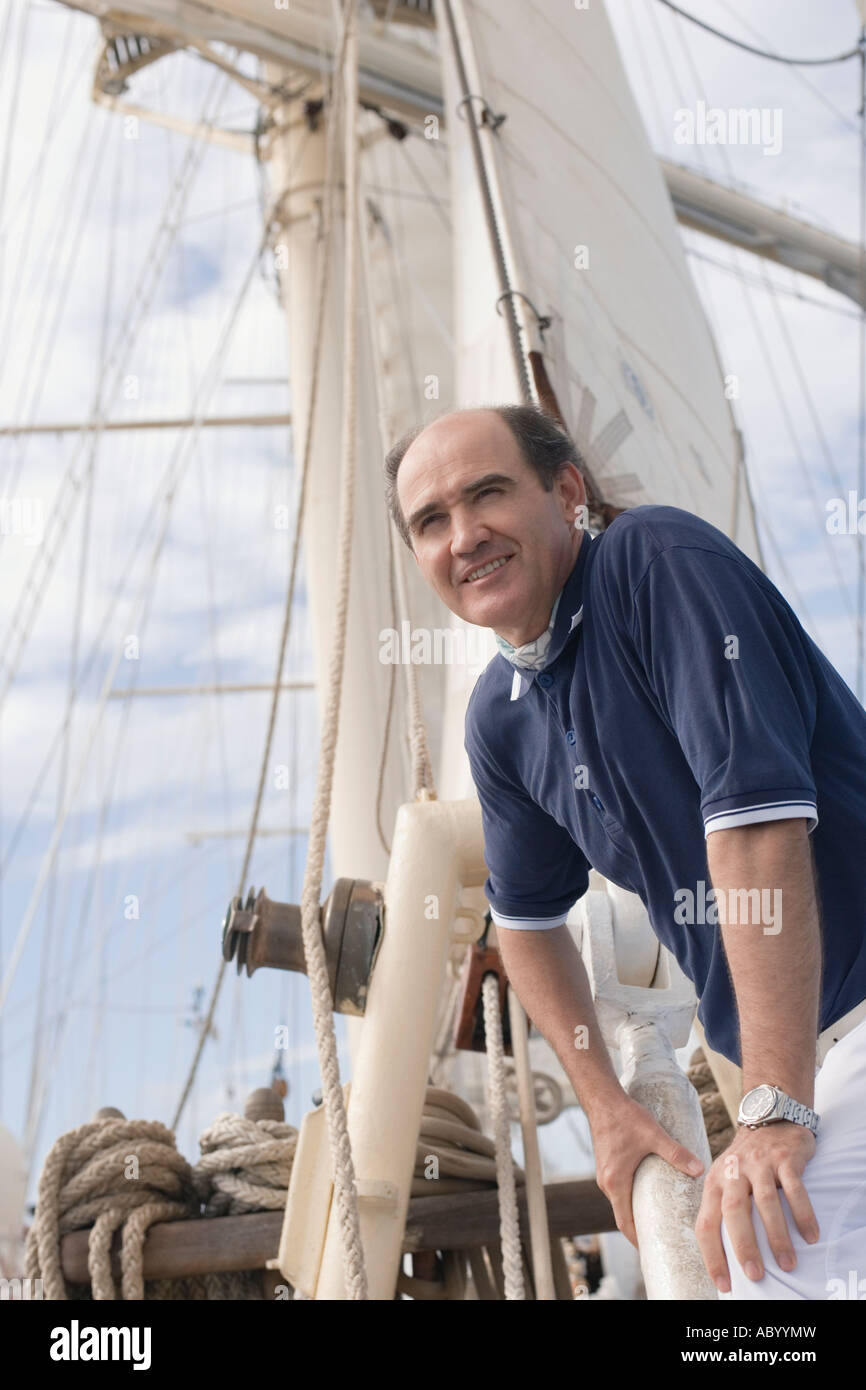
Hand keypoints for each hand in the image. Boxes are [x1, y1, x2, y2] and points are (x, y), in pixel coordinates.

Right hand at [590, 1095, 704, 1245]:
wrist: (602, 1098)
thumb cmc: (625, 1116)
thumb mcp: (654, 1135)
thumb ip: (676, 1153)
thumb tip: (699, 1170)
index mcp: (616, 1182)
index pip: (625, 1223)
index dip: (638, 1240)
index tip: (653, 1252)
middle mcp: (606, 1182)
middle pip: (622, 1214)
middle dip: (640, 1228)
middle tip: (662, 1238)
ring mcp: (604, 1173)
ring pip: (620, 1201)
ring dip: (635, 1211)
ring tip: (657, 1218)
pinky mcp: (606, 1164)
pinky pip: (618, 1188)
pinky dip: (630, 1197)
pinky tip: (646, 1192)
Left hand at [695, 1122, 818, 1291]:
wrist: (770, 1116)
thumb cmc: (747, 1161)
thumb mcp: (725, 1178)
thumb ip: (722, 1209)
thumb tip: (722, 1254)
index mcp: (714, 1182)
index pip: (705, 1223)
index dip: (712, 1255)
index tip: (723, 1284)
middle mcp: (733, 1172)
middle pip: (733, 1212)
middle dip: (743, 1247)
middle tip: (755, 1276)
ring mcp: (760, 1164)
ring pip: (765, 1203)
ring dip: (777, 1236)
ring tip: (786, 1264)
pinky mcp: (785, 1158)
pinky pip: (795, 1189)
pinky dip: (803, 1213)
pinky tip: (810, 1237)